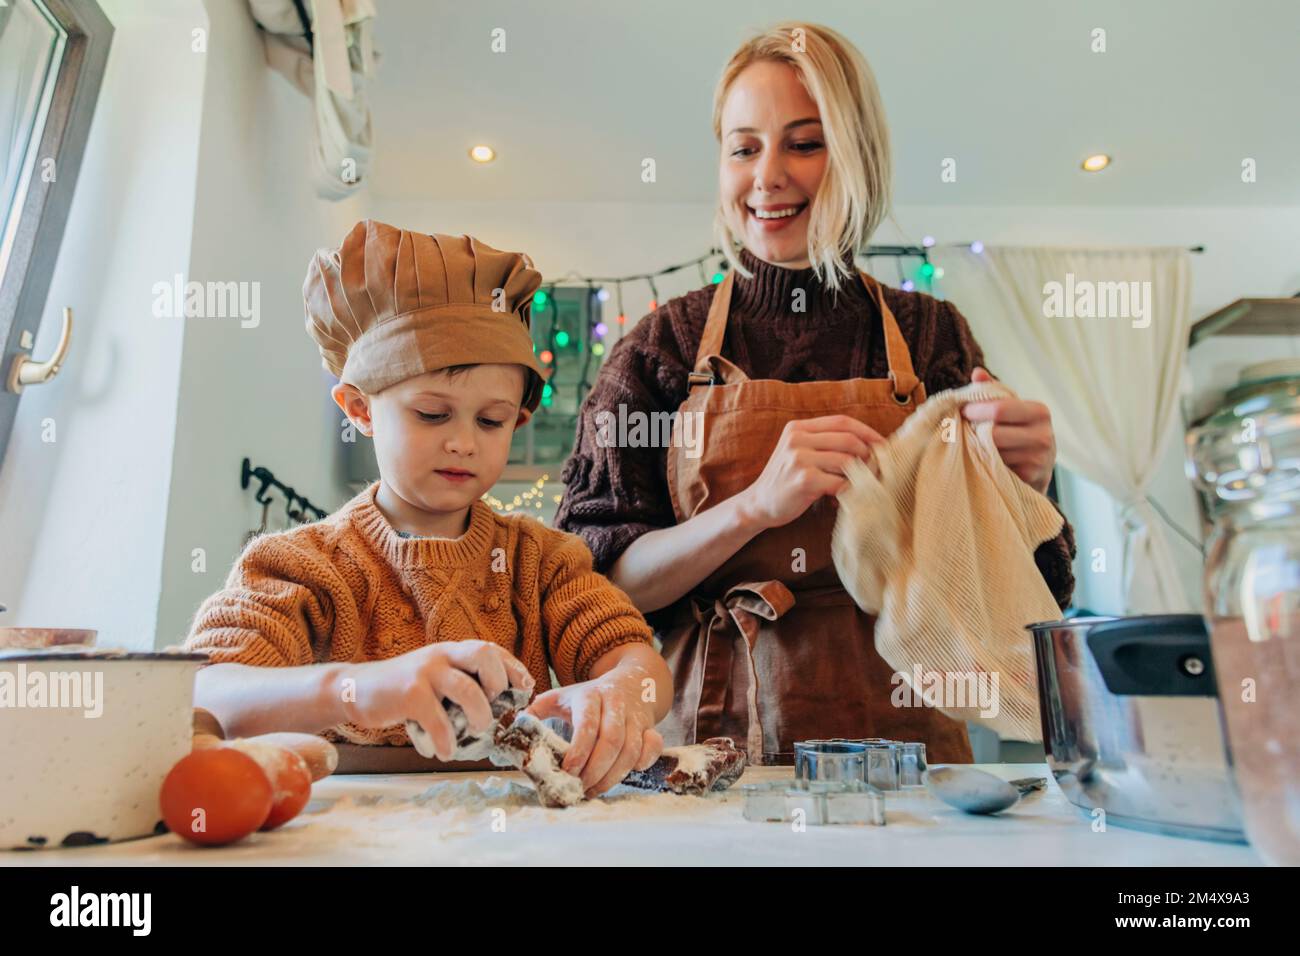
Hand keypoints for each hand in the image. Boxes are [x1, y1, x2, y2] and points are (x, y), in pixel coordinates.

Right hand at [338, 641, 533, 759]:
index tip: (526, 689)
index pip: (491, 649)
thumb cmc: (404, 690)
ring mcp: (425, 672)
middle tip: (494, 706)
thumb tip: (498, 710)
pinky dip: (446, 740)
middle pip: (484, 654)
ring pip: (468, 689)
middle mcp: (442, 655)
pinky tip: (444, 751)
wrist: (357, 689)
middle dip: (499, 682)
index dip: (514, 668)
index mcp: (451, 651)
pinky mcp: (409, 693)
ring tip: (476, 732)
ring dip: (479, 715)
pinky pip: (438, 720)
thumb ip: (460, 683)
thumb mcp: (435, 677)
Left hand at [526, 664, 663, 796]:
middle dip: (595, 771)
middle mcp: (616, 704)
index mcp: (590, 696)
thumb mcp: (562, 696)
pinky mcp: (651, 727)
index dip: (578, 751)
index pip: (587, 724)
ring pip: (630, 750)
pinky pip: (652, 749)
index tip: (567, 772)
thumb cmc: (591, 696)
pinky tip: (623, 774)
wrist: (633, 682)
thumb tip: (514, 727)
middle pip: (611, 741)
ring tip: (594, 789)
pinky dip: (641, 764)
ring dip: (613, 776)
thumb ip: (537, 710)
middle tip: (581, 788)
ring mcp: (636, 716)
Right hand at [737, 415, 884, 530]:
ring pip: (847, 461)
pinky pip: (840, 482)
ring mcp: (799, 459)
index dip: (867, 432)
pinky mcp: (805, 480)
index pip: (842, 421)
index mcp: (798, 428)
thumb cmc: (786, 480)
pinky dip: (848, 491)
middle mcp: (797, 439)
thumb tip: (868, 445)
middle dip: (867, 455)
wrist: (759, 504)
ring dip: (859, 475)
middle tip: (873, 469)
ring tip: (859, 485)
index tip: (882, 445)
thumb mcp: (799, 451)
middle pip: (848, 439)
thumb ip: (824, 443)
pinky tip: (843, 498)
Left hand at [961, 367, 1056, 493]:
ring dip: (977, 449)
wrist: (1038, 469)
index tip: (962, 411)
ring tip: (972, 444)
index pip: (1000, 408)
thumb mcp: (1010, 409)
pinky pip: (997, 469)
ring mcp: (1039, 459)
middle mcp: (1044, 435)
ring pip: (993, 453)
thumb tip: (977, 373)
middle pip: (994, 433)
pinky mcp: (1031, 479)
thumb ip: (993, 391)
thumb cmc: (1017, 431)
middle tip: (961, 429)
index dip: (975, 410)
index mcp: (1039, 411)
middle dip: (973, 430)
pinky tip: (981, 461)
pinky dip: (985, 465)